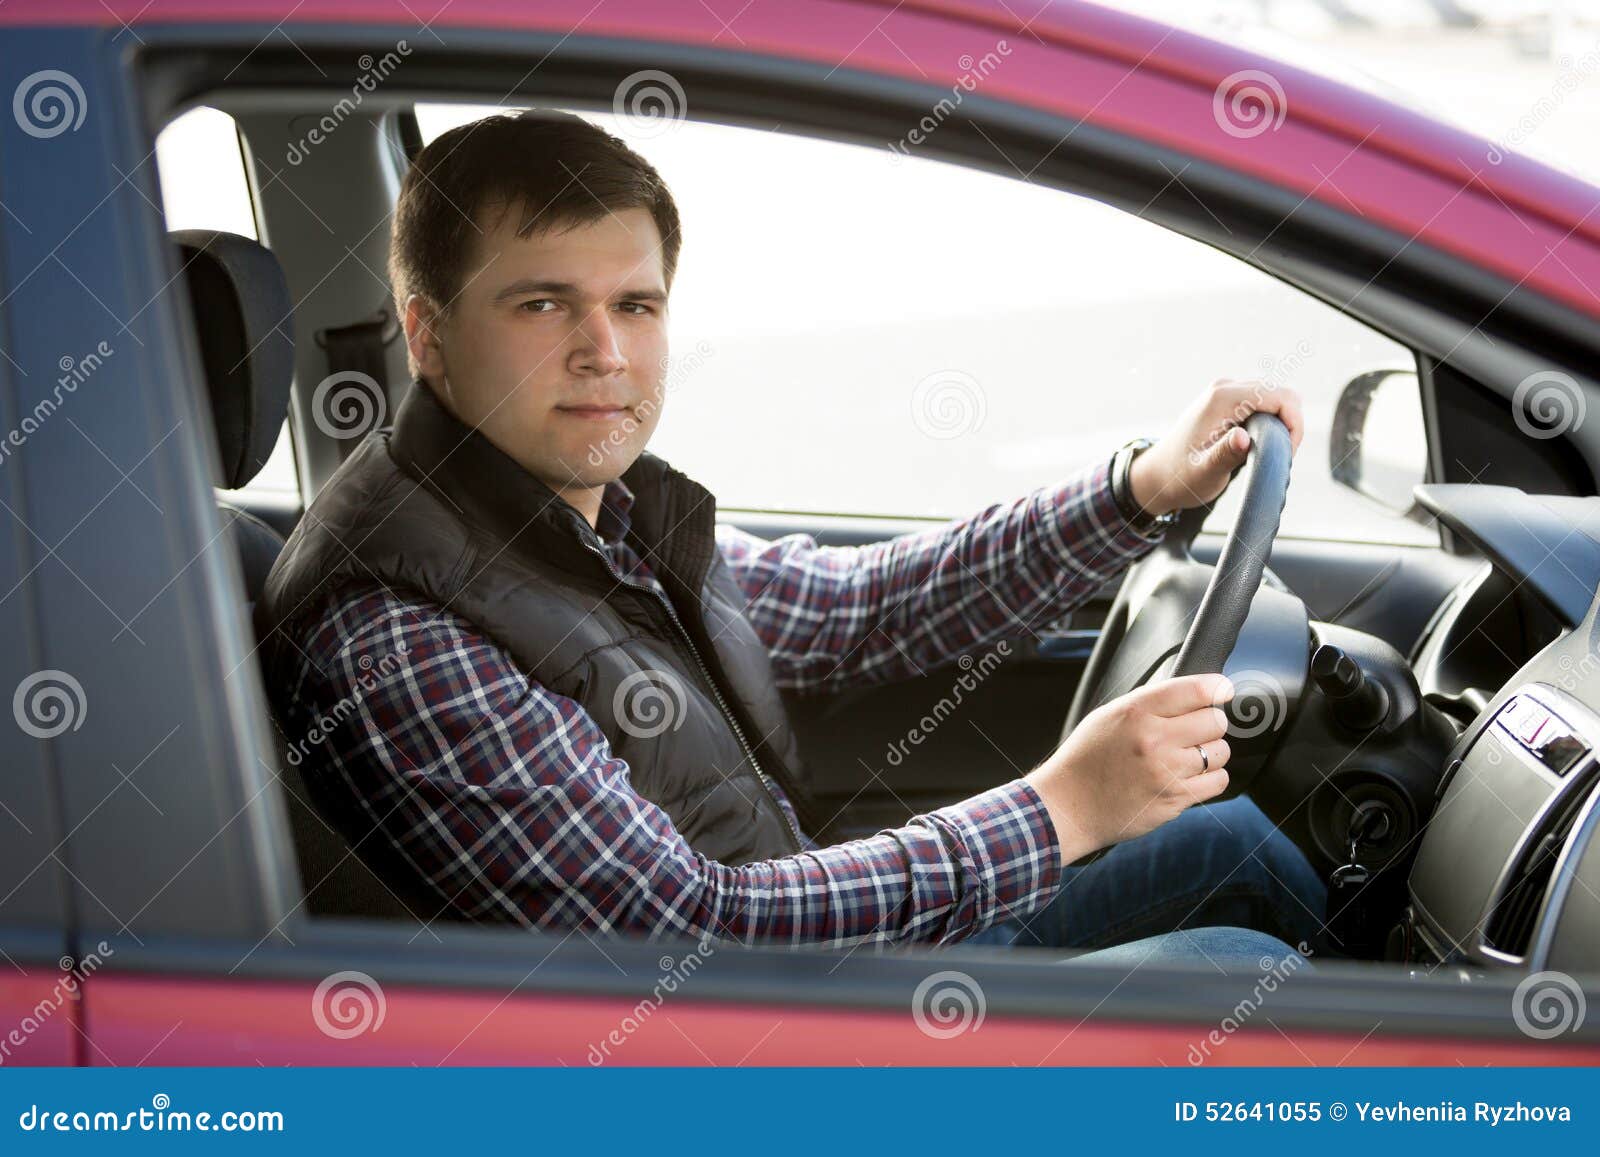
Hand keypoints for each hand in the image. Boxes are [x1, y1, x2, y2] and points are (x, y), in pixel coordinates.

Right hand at [1025, 674, 1233, 863]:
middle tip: (1196, 728)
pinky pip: (1218, 781)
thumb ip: (1147, 703)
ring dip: (1211, 751)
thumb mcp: (1107, 716)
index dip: (1217, 687)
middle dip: (1210, 722)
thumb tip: (1190, 694)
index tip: (1222, 689)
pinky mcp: (1175, 800)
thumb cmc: (1086, 759)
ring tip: (1188, 755)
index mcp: (1136, 712)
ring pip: (1221, 751)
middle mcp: (1154, 740)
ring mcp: (1167, 772)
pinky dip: (1211, 777)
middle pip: (1216, 720)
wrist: (1069, 806)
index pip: (1195, 690)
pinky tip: (1191, 776)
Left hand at [1129, 379, 1304, 515]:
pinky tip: (1259, 446)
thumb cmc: (1180, 476)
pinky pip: (1264, 404)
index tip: (1287, 453)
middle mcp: (1225, 388)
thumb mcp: (1204, 471)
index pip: (1279, 396)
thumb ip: (1225, 454)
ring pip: (1275, 398)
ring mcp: (1227, 392)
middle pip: (1281, 394)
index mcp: (1221, 399)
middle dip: (1290, 425)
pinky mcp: (1229, 401)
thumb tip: (1243, 438)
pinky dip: (1271, 423)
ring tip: (1268, 454)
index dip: (1294, 424)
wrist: (1159, 474)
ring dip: (1281, 424)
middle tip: (1280, 457)